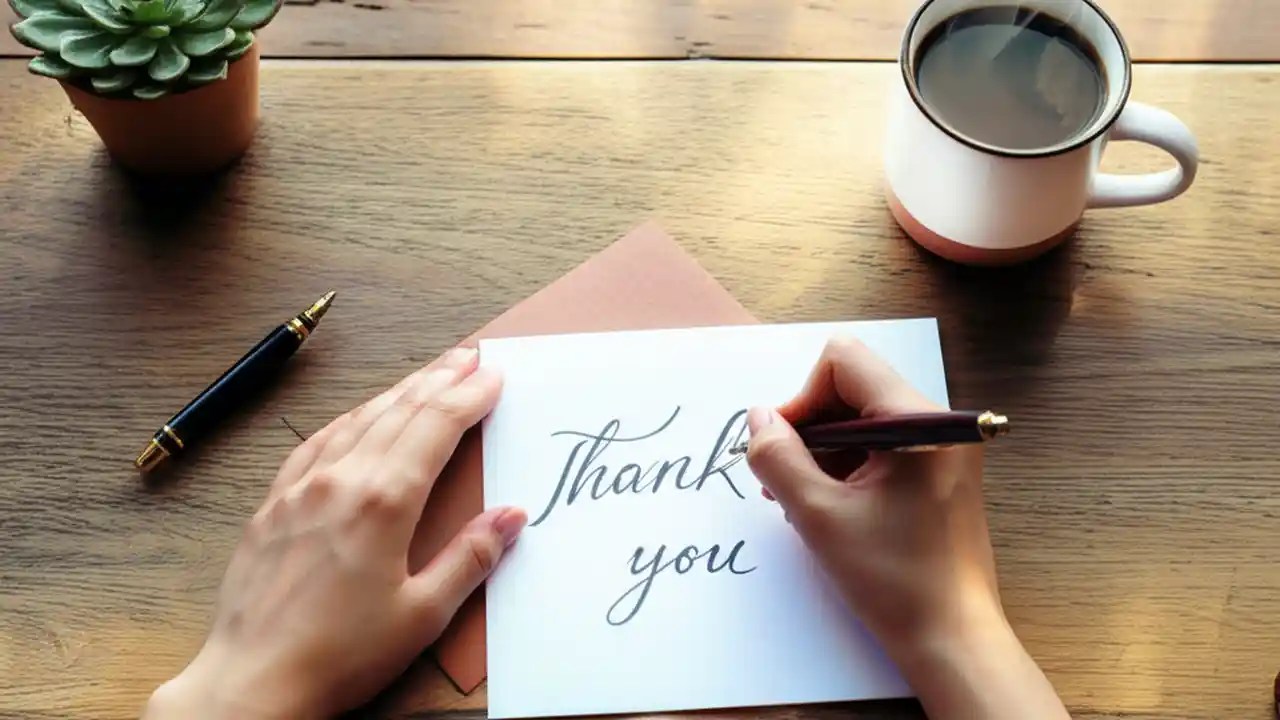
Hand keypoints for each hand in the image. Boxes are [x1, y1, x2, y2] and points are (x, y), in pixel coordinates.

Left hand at [144, 348, 526, 719]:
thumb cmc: (339, 657)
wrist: (252, 683)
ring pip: (357, 420)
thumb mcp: (422, 615)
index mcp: (383, 502)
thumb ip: (470, 558)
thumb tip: (512, 515)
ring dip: (397, 392)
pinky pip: (315, 443)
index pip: (436, 427)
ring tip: (426, 374)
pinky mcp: (272, 506)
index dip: (468, 397)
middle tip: (469, 356)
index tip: (493, 376)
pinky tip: (357, 416)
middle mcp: (340, 481)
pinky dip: (347, 420)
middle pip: (399, 412)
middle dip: (439, 380)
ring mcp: (300, 489)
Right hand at [745, 337, 1067, 719]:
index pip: (844, 362)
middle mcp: (939, 424)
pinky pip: (883, 445)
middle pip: (854, 387)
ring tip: (804, 499)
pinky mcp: (940, 473)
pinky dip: (849, 465)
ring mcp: (944, 449)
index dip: (802, 398)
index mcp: (919, 423)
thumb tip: (758, 419)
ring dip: (825, 449)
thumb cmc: (897, 581)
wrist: (952, 638)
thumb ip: (779, 458)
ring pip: (864, 417)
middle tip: (785, 478)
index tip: (783, 447)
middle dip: (811, 426)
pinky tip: (830, 506)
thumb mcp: (819, 516)